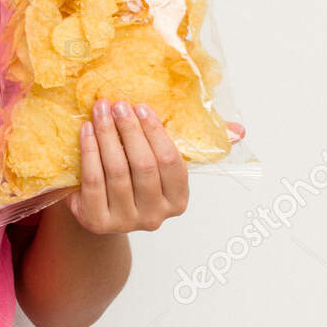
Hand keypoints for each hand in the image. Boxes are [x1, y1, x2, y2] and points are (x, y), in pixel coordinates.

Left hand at [65, 97, 246, 233]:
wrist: (98, 207)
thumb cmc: (134, 176)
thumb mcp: (162, 164)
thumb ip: (197, 145)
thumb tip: (239, 131)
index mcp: (178, 201)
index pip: (171, 163)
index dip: (156, 133)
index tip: (141, 107)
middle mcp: (155, 216)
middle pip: (143, 166)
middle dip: (130, 130)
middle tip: (118, 103)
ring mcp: (125, 222)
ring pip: (116, 171)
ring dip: (107, 136)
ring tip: (100, 110)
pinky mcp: (96, 221)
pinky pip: (92, 181)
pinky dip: (89, 152)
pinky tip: (86, 130)